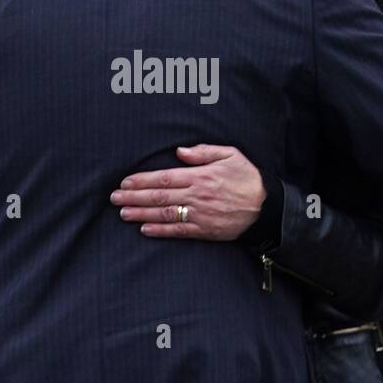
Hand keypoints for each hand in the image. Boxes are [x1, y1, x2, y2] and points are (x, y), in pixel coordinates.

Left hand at [109, 145, 265, 239]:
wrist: (267, 207)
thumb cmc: (247, 178)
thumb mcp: (229, 155)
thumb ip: (203, 152)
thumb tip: (180, 152)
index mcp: (200, 176)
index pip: (164, 178)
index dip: (142, 181)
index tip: (125, 182)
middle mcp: (197, 195)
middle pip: (159, 197)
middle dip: (134, 197)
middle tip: (115, 198)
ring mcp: (200, 214)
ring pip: (165, 214)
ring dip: (141, 214)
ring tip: (123, 213)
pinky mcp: (205, 230)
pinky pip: (179, 231)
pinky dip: (160, 231)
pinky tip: (145, 229)